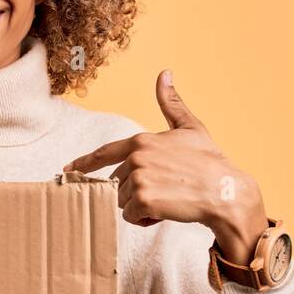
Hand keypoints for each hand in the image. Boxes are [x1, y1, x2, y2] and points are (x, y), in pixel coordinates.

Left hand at [63, 69, 268, 262]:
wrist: (225, 191)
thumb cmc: (210, 162)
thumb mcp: (190, 128)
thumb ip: (171, 103)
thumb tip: (164, 73)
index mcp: (141, 141)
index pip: (104, 154)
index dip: (84, 163)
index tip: (68, 170)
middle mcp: (136, 158)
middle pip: (119, 184)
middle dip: (138, 191)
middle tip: (168, 189)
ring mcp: (138, 179)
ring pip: (124, 202)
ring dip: (142, 207)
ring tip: (168, 199)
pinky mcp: (143, 200)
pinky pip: (131, 217)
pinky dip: (145, 220)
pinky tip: (166, 211)